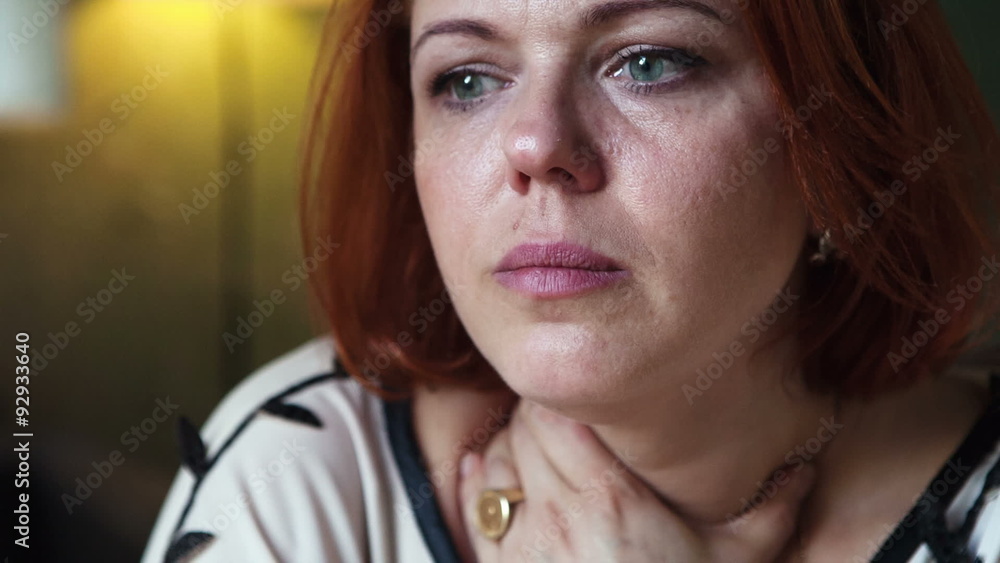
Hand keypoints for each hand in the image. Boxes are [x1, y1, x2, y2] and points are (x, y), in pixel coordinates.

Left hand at [457, 400, 815, 562]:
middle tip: (564, 415)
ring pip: (497, 461)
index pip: (559, 415)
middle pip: (524, 430)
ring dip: (511, 444)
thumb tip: (803, 470)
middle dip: (540, 416)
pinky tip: (487, 468)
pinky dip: (478, 481)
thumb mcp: (737, 562)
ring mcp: (522, 546)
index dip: (565, 398)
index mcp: (609, 500)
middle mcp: (556, 516)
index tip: (583, 399)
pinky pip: (475, 507)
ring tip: (534, 441)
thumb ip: (772, 511)